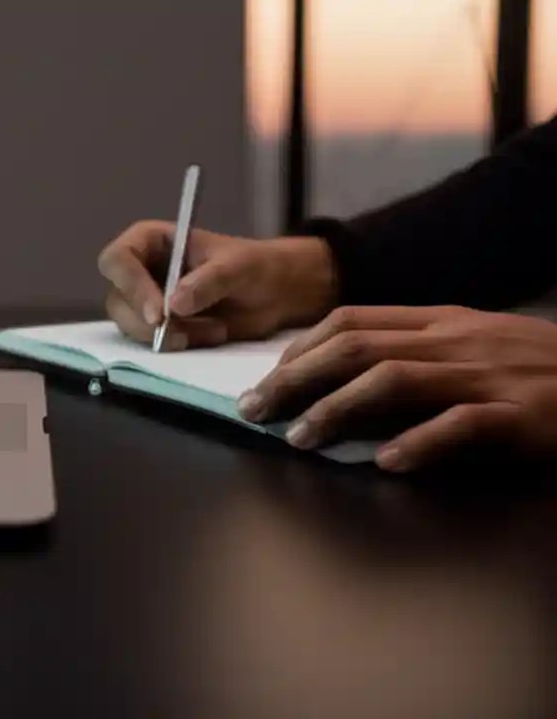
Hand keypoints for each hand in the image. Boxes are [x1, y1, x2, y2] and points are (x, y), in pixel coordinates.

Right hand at [97, 220, 338, 349]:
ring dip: (168, 336)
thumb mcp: (238, 267)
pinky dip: (179, 345)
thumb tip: (174, 305)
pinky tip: (211, 335)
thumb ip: (208, 281)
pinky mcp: (157, 327)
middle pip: (117, 300)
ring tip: (214, 329)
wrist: (275, 294)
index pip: (117, 260)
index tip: (158, 314)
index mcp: (150, 241)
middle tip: (184, 335)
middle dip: (148, 323)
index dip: (131, 286)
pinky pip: (150, 342)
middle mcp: (139, 270)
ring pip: (130, 326)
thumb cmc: (255, 266)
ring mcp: (145, 301)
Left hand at [239, 306, 556, 471]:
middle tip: (254, 411)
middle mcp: (456, 340)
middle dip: (295, 380)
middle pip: (357, 349)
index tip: (265, 380)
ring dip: (337, 409)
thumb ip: (410, 354)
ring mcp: (488, 375)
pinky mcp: (520, 416)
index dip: (298, 351)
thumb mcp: (470, 346)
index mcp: (439, 321)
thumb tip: (336, 381)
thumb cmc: (535, 370)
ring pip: (395, 381)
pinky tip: (386, 462)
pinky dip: (419, 442)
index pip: (350, 321)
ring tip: (299, 438)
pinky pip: (462, 424)